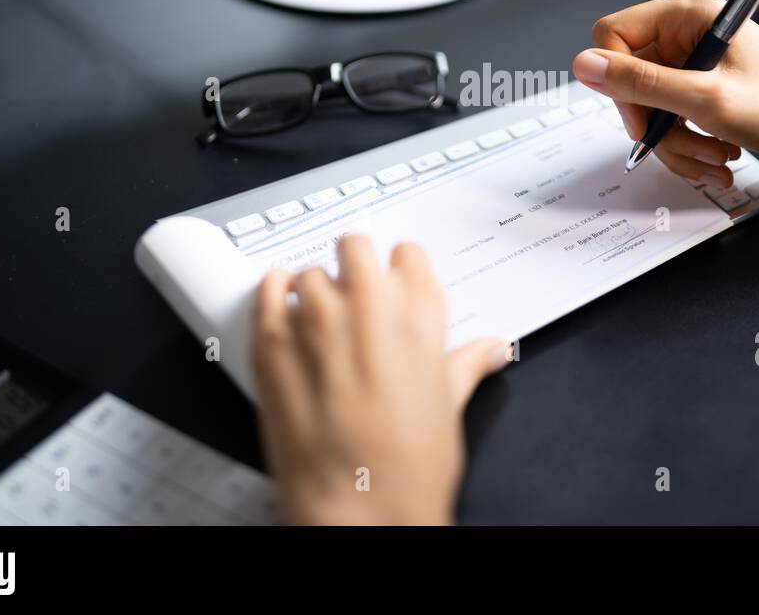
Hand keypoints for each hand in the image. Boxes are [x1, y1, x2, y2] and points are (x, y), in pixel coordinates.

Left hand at [251, 236, 509, 524]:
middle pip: (356, 246)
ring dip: (314, 290)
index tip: (394, 285)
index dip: (399, 270)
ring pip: (311, 273)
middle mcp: (369, 303)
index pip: (407, 254)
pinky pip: (267, 291)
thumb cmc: (409, 467)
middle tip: (354, 294)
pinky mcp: (272, 341)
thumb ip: (465, 365)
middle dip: (354, 266)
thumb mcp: (449, 407)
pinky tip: (278, 303)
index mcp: (420, 311)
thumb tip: (491, 350)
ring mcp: (317, 319)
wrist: (359, 510)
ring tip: (317, 320)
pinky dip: (272, 292)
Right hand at [572, 0, 758, 183]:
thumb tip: (585, 65)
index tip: (642, 117)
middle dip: (658, 125)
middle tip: (687, 147)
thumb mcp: (706, 99)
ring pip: (652, 107)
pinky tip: (719, 155)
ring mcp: (696, 61)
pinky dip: (690, 144)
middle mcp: (688, 31)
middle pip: (633, 80)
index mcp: (688, 14)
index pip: (613, 36)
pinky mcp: (705, 87)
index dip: (619, 82)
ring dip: (678, 142)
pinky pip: (673, 118)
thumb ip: (642, 83)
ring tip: (714, 158)